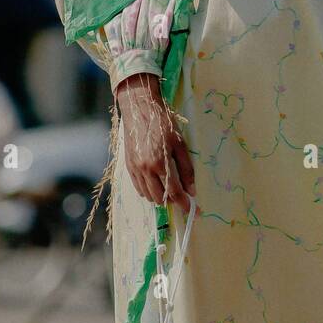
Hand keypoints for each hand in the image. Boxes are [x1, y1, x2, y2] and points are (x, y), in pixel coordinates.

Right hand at [115, 73, 195, 211]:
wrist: (139, 109)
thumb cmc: (163, 123)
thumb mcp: (180, 144)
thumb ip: (186, 169)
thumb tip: (192, 190)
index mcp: (159, 163)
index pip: (175, 193)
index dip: (185, 205)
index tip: (194, 213)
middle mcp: (145, 169)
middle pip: (160, 198)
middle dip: (173, 201)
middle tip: (183, 196)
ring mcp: (134, 169)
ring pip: (148, 195)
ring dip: (160, 197)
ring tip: (170, 188)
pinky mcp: (128, 166)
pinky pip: (138, 188)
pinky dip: (148, 191)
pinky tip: (156, 184)